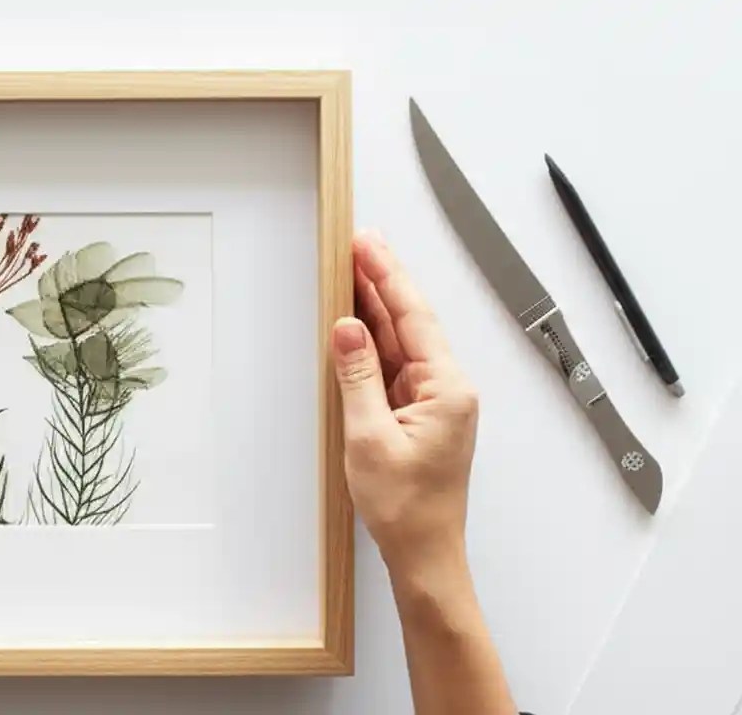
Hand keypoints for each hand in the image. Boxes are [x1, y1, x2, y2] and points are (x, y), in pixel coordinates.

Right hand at [332, 232, 477, 574]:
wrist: (425, 552)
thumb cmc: (407, 507)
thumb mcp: (369, 437)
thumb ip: (357, 377)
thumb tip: (347, 330)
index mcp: (447, 389)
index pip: (413, 319)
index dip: (387, 278)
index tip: (367, 246)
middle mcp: (449, 388)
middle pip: (411, 323)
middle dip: (383, 282)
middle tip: (358, 245)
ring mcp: (436, 400)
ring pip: (403, 343)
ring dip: (378, 309)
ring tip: (353, 272)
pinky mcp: (422, 414)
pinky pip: (397, 367)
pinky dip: (376, 344)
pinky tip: (359, 324)